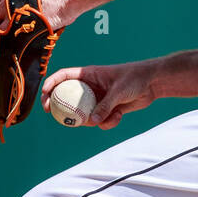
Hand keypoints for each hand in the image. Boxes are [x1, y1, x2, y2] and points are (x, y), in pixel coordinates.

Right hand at [42, 60, 158, 128]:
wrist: (152, 83)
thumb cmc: (135, 78)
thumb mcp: (119, 91)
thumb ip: (105, 106)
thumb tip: (91, 122)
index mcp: (88, 74)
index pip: (64, 76)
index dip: (51, 83)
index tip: (44, 94)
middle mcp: (90, 87)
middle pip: (67, 97)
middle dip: (58, 106)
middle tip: (51, 113)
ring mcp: (97, 99)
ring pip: (84, 114)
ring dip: (93, 120)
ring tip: (109, 116)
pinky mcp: (106, 109)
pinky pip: (99, 121)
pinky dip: (108, 122)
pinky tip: (120, 115)